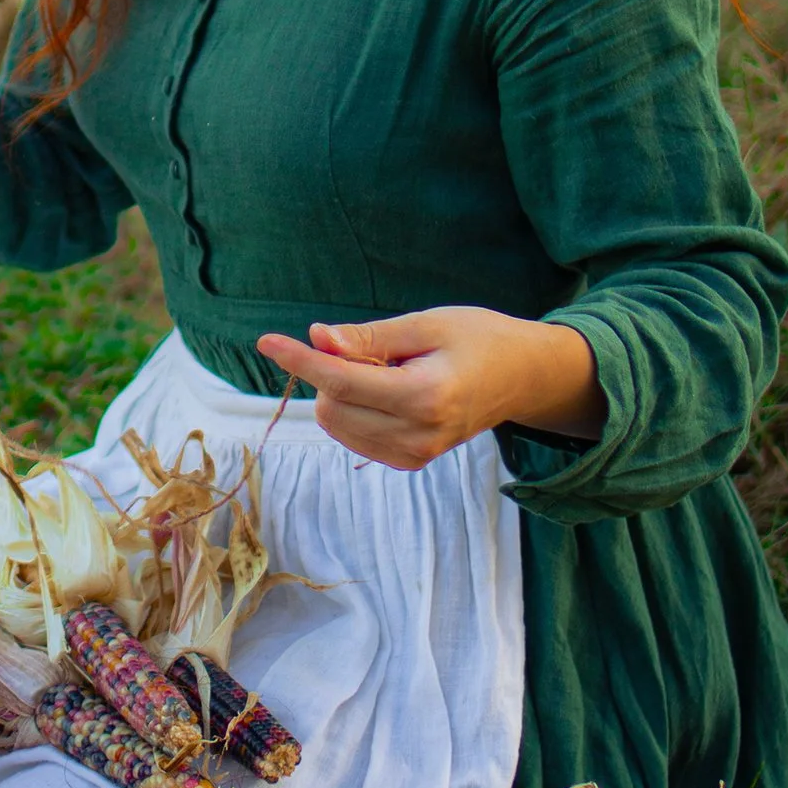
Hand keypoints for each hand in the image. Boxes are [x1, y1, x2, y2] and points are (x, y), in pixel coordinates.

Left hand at [257, 306, 600, 471]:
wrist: (521, 378)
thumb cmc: (478, 339)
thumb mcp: (426, 324)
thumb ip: (369, 338)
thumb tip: (316, 338)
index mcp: (426, 397)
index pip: (343, 382)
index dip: (300, 359)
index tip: (266, 340)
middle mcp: (418, 436)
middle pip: (333, 405)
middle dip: (333, 370)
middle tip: (377, 349)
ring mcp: (414, 456)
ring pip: (337, 423)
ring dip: (344, 392)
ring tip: (393, 371)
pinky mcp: (410, 463)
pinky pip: (353, 435)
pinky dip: (355, 409)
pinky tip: (390, 392)